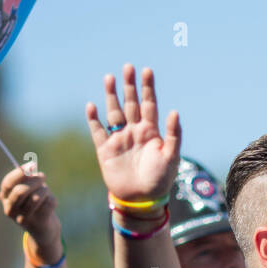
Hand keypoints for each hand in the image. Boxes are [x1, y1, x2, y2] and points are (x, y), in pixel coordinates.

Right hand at [0, 166, 60, 258]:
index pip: (8, 184)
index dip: (20, 173)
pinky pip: (48, 204)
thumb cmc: (35, 204)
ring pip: (36, 197)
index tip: (32, 165)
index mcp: (5, 199)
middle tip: (43, 176)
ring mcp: (23, 219)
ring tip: (46, 191)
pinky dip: (52, 199)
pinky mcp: (37, 224)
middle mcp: (10, 211)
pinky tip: (50, 203)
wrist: (42, 230)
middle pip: (21, 191)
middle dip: (35, 180)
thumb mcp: (29, 190)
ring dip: (45, 189)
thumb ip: (28, 178)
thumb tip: (32, 167)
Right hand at [85, 63, 180, 204]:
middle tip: (128, 67)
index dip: (148, 88)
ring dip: (111, 96)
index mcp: (151, 131)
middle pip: (131, 103)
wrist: (141, 200)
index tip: (147, 70)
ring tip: (109, 78)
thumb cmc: (160, 180)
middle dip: (129, 86)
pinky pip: (98, 131)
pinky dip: (93, 119)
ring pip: (114, 112)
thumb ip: (173, 135)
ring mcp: (119, 139)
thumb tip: (174, 111)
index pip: (149, 104)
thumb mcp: (171, 157)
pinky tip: (92, 106)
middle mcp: (134, 131)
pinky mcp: (105, 150)